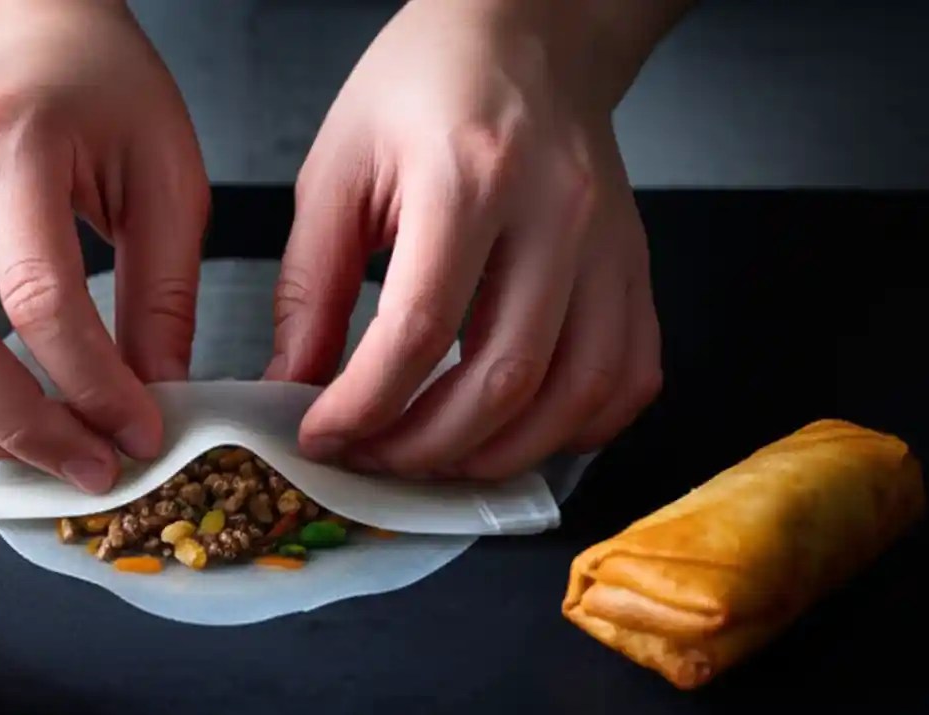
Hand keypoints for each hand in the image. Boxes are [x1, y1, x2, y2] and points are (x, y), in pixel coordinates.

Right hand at [0, 1, 208, 491]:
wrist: (30, 42)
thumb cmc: (108, 97)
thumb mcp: (169, 178)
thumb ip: (164, 293)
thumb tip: (156, 397)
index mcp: (6, 150)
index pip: (39, 300)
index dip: (94, 386)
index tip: (143, 433)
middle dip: (24, 430)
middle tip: (94, 467)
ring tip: (39, 454)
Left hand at [266, 0, 666, 479]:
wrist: (524, 32)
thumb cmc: (423, 83)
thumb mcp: (338, 169)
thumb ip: (310, 285)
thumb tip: (296, 384)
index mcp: (466, 176)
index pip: (417, 329)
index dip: (364, 406)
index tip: (324, 436)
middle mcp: (554, 213)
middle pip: (505, 376)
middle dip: (428, 446)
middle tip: (375, 459)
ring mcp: (608, 242)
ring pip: (579, 391)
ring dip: (504, 454)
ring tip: (439, 459)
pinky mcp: (633, 262)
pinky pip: (631, 373)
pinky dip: (581, 426)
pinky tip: (524, 429)